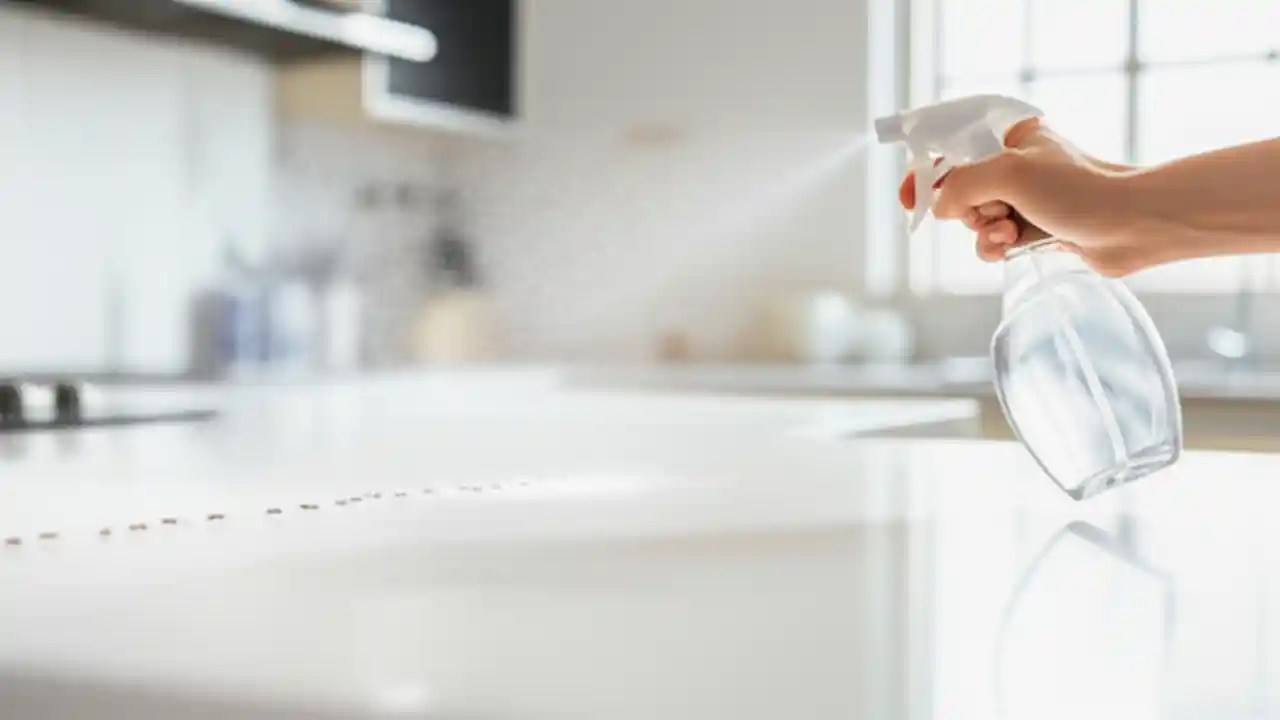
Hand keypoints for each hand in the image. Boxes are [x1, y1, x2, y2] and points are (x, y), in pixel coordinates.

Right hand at [898, 119, 1149, 275]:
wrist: (1133, 225)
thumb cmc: (1079, 190)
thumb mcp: (1009, 174)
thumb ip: (961, 185)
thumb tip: (941, 208)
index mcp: (1009, 138)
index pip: (951, 150)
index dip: (926, 173)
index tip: (910, 198)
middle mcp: (1014, 166)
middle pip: (958, 191)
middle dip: (966, 209)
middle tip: (992, 211)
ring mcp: (1023, 199)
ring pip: (973, 221)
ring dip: (982, 232)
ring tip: (1008, 233)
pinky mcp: (1032, 230)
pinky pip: (992, 242)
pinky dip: (994, 248)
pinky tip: (1012, 247)